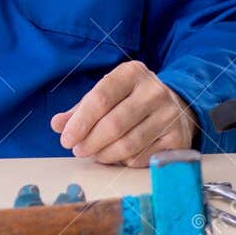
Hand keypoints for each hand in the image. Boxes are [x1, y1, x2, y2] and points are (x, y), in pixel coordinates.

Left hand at [49, 61, 196, 166]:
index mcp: (132, 73)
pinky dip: (123, 161)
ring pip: (128, 144)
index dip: (80, 122)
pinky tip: (116, 156)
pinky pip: (142, 158)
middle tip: (77, 150)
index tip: (66, 138)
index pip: (101, 98)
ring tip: (93, 154)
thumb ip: (80, 109)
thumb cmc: (131, 99)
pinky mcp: (178, 139)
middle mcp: (154, 92)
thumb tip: (57, 124)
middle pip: (114, 124)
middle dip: (90, 141)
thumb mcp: (106, 94)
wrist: (177, 105)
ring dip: (104, 154)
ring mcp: (170, 116)